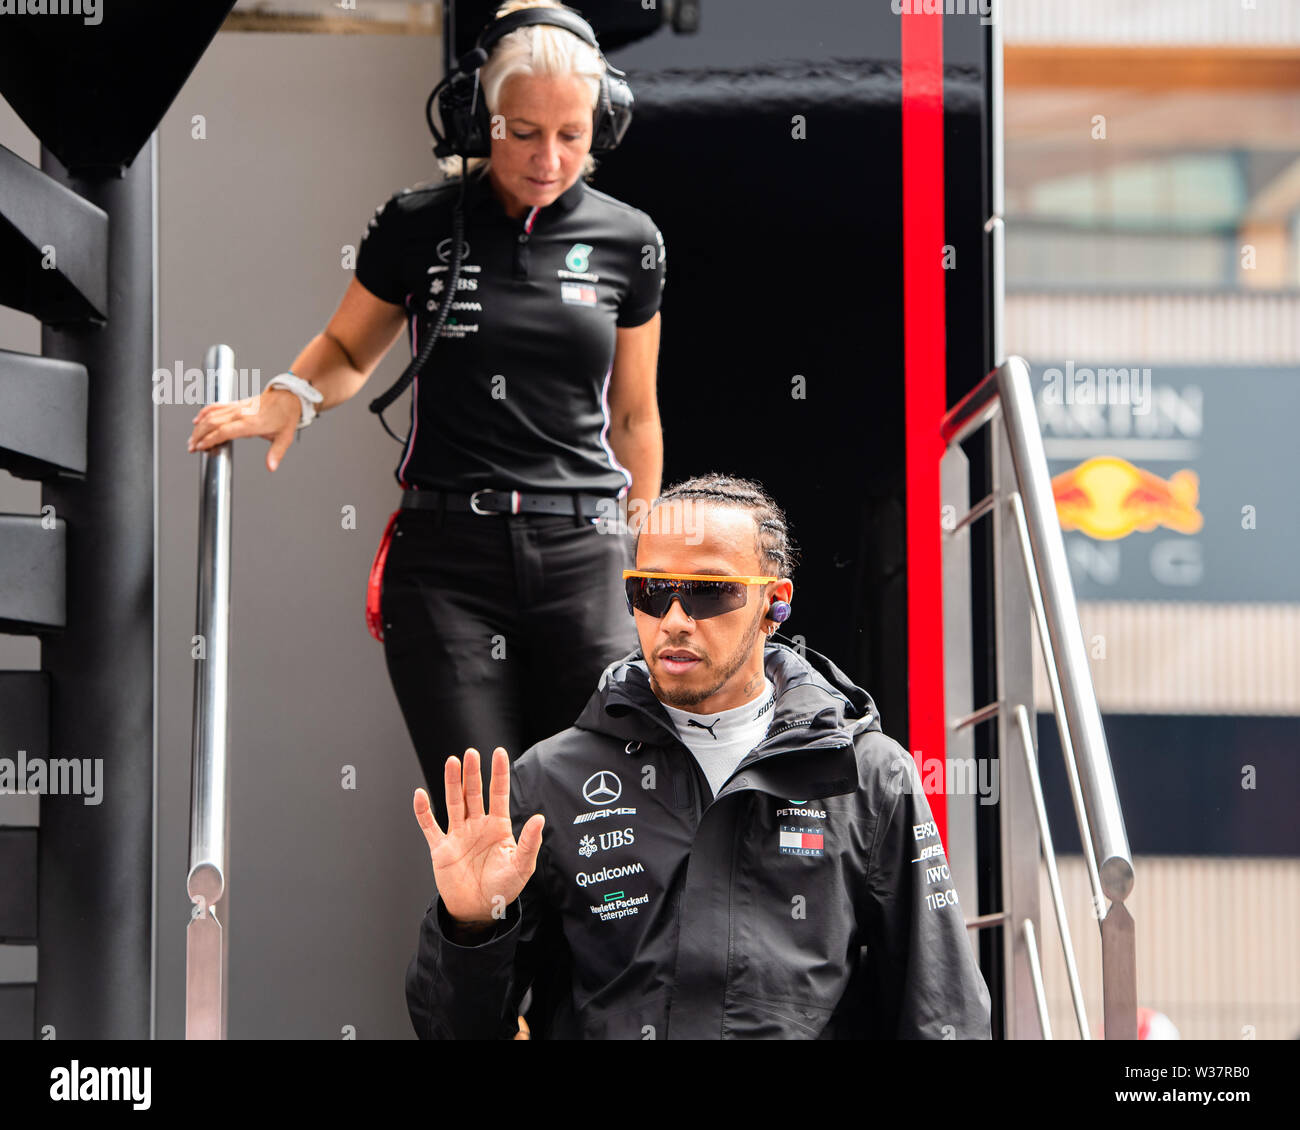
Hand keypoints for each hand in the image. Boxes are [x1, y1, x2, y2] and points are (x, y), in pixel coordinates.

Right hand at [187, 386, 302, 471]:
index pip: (224, 431)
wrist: (288, 397)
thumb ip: (276, 454)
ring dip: (199, 426)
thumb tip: (272, 467)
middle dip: (199, 435)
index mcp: (250, 423)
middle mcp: (240, 414)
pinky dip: (205, 412)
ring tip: (192, 439)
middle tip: (191, 447)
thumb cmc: (286, 416)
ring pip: (211, 415)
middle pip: (212, 423)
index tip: (200, 448)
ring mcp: (237, 407)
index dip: (209, 440)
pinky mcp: (236, 404)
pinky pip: (217, 406)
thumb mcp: (285, 438)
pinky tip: (197, 420)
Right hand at [413, 747, 543, 928]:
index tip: (499, 752)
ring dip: (451, 783)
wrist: (479, 910)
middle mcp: (477, 825)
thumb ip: (529, 842)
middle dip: (472, 773)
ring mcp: (458, 835)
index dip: (498, 773)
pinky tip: (420, 795)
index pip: (498, 794)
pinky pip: (430, 826)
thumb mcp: (521, 866)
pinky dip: (423, 811)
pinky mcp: (441, 848)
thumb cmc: (503, 888)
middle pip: (473, 793)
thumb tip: (538, 818)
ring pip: (453, 803)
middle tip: (471, 753)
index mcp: (498, 826)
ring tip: (452, 762)